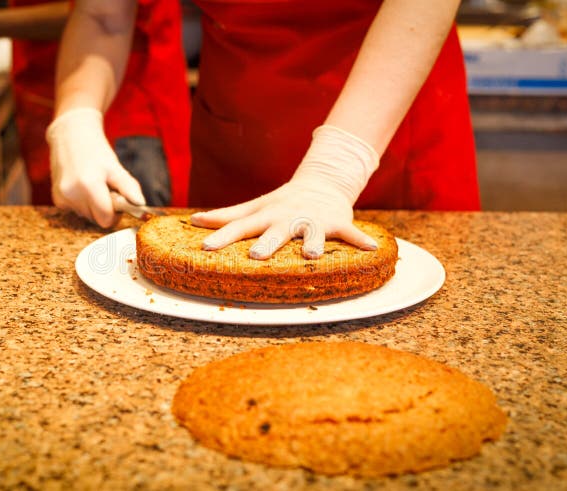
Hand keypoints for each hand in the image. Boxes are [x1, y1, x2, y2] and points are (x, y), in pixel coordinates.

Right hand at [46, 108, 145, 227]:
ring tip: (93, 184)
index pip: (106, 219)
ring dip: (93, 206)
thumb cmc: (96, 150)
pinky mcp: (57, 199)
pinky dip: (82, 203)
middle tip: (105, 189)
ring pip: (86, 216)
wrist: (70, 135)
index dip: (115, 214)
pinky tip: (82, 186)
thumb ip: (129, 187)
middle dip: (104, 209)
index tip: (117, 201)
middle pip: (96, 220)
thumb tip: (140, 204)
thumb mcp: (115, 167)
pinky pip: (76, 211)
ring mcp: (62, 197)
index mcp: (89, 185)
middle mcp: (72, 193)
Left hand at [190, 125, 379, 259]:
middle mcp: (288, 218)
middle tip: (256, 256)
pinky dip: (362, 240)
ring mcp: (314, 220)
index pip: (240, 226)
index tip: (205, 248)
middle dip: (267, 243)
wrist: (322, 183)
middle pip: (275, 231)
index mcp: (266, 215)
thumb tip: (194, 221)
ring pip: (313, 232)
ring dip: (314, 242)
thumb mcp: (255, 207)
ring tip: (312, 254)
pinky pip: (352, 233)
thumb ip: (226, 216)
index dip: (222, 237)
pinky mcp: (337, 222)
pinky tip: (372, 249)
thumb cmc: (281, 202)